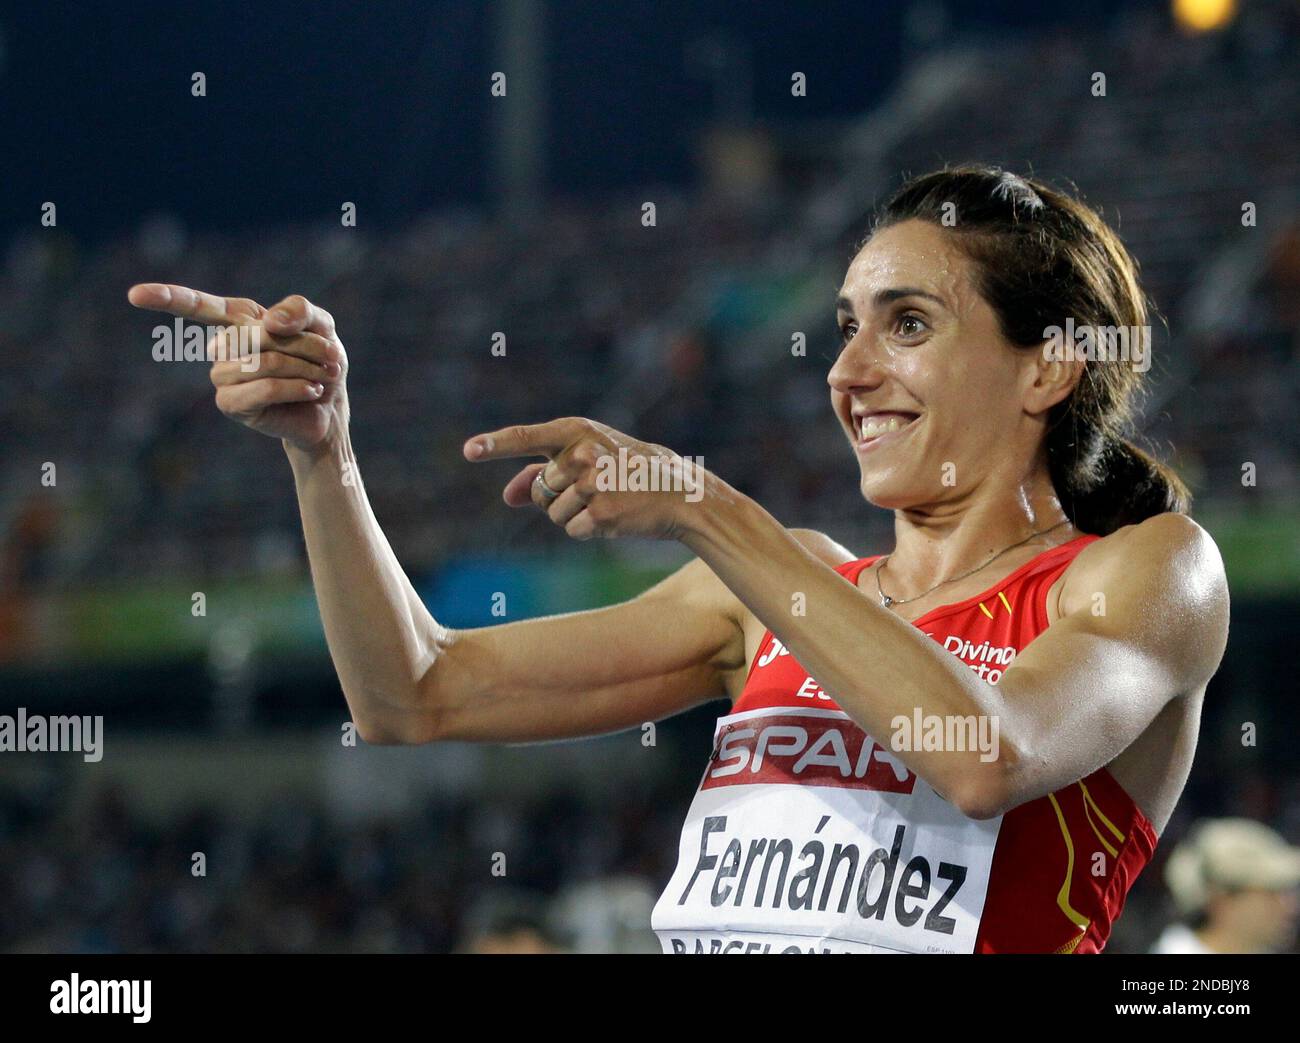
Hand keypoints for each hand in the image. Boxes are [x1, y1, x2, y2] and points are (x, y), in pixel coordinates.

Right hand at [126, 284, 348, 452]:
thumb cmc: (321, 365)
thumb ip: (300, 310)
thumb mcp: (322, 327)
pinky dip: (295, 387)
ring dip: (302, 367)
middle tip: (328, 357)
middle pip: (257, 335)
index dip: (167, 298)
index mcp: (239, 322)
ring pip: (261, 362)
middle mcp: (223, 348)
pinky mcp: (231, 405)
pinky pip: (264, 387)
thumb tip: (270, 320)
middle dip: (303, 344)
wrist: (329, 411)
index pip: (198, 305)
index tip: (134, 295)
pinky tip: (312, 391)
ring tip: (321, 377)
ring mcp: (222, 378)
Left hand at [463, 417, 708, 540]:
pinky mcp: (602, 511)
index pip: (527, 438)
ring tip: (609, 501)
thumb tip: (507, 496)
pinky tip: (615, 517)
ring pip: (553, 514)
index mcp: (576, 431)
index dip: (495, 445)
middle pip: (540, 490)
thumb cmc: (625, 472)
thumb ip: (541, 474)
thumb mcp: (586, 462)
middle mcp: (582, 453)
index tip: (468, 451)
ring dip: (574, 516)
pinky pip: (572, 530)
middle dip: (558, 497)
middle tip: (597, 488)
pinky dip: (588, 531)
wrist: (676, 490)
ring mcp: (593, 482)